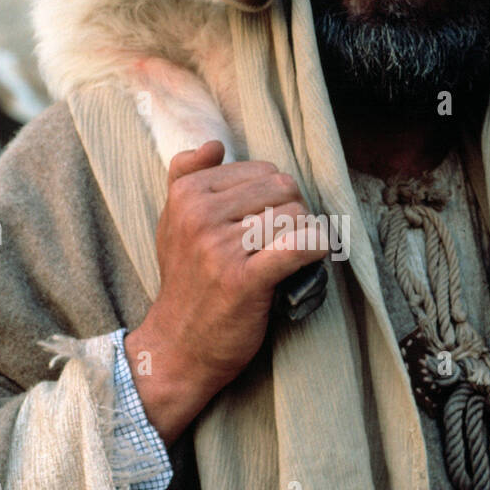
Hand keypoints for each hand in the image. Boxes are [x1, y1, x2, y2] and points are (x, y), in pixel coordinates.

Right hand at [125, 140, 329, 443]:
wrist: (178, 345)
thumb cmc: (186, 282)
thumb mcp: (172, 223)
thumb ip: (185, 177)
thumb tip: (213, 144)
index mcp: (187, 195)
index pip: (262, 171)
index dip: (276, 197)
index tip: (267, 224)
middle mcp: (200, 216)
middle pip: (283, 189)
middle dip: (294, 213)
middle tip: (284, 243)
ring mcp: (221, 248)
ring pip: (295, 216)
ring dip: (304, 236)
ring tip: (291, 257)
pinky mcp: (244, 280)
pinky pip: (299, 246)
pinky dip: (317, 248)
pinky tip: (314, 257)